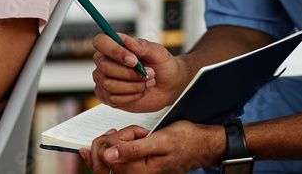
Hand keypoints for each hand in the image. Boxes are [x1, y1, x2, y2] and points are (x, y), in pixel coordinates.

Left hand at [80, 121, 224, 173]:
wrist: (200, 145)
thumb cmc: (184, 141)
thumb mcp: (160, 140)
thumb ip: (133, 149)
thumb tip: (108, 155)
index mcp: (139, 172)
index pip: (108, 153)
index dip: (118, 136)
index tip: (136, 132)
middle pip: (101, 157)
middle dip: (114, 139)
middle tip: (134, 133)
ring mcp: (133, 173)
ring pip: (104, 158)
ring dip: (115, 141)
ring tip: (135, 135)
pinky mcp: (134, 169)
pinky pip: (111, 162)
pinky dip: (110, 148)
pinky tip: (114, 143)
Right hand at [92, 34, 184, 112]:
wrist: (169, 86)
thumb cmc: (162, 66)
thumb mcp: (158, 53)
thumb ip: (143, 46)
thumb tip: (127, 41)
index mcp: (115, 44)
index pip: (100, 42)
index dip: (114, 51)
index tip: (134, 60)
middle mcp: (105, 61)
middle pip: (105, 67)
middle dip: (131, 74)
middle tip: (149, 73)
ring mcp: (104, 79)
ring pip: (109, 85)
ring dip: (133, 86)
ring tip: (146, 83)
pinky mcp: (107, 97)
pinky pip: (112, 99)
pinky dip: (131, 96)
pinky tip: (140, 91)